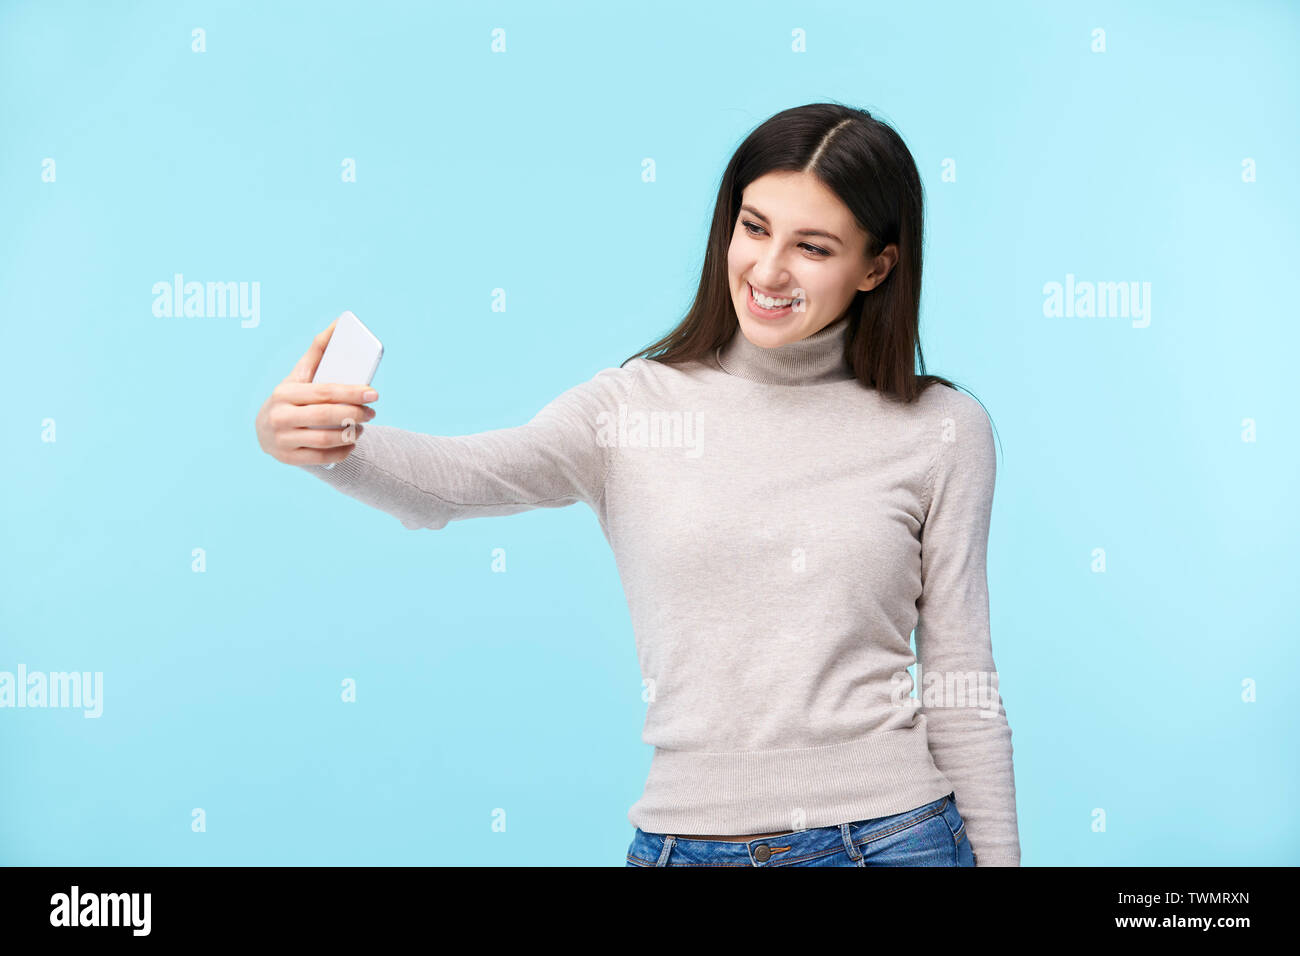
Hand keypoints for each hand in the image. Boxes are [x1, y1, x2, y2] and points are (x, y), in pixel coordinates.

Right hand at [255, 317, 378, 465]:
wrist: (265, 429)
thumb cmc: (291, 397)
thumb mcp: (300, 374)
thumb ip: (319, 351)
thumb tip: (339, 324)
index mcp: (285, 392)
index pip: (324, 392)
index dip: (352, 393)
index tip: (373, 393)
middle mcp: (280, 416)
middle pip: (326, 415)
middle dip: (355, 414)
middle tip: (372, 413)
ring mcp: (282, 439)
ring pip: (325, 439)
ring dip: (350, 434)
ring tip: (362, 427)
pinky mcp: (288, 458)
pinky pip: (322, 458)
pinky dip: (342, 451)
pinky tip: (351, 443)